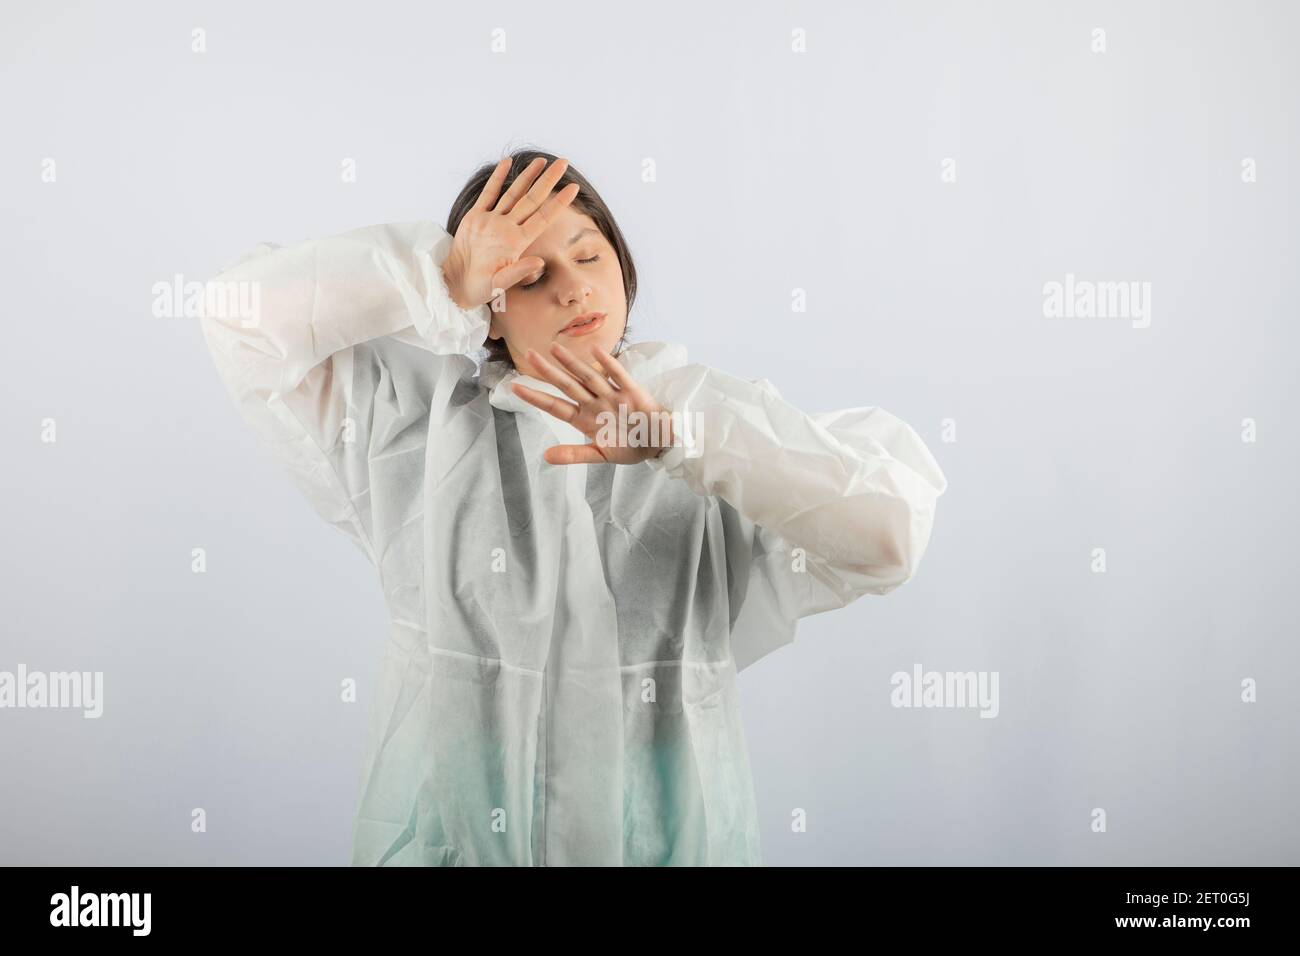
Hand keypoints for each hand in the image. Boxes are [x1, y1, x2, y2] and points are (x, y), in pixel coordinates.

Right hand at [441, 157, 579, 309]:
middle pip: (532, 199)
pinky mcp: (475, 217)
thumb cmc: (480, 288)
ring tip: (541, 160)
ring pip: (514, 193)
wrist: (456, 284)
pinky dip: (497, 178)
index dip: (559, 202)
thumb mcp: (500, 284)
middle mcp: (508, 228)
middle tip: (562, 162)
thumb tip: (540, 262)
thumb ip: (519, 272)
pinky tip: (507, 163)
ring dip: (527, 176)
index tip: (574, 187)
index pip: (544, 217)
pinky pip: (489, 194)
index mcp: (517, 242)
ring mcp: (492, 220)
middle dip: (548, 181)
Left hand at [511, 341, 675, 465]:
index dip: (536, 396)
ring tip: (554, 349)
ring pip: (589, 377)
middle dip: (548, 372)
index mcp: (584, 419)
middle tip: (528, 355)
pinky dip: (609, 365)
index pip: (555, 406)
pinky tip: (596, 351)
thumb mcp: (600, 455)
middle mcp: (595, 404)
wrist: (658, 444)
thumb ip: (573, 455)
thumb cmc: (630, 447)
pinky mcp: (632, 394)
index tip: (515, 387)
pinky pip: (619, 377)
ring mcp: (612, 397)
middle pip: (568, 386)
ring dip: (572, 363)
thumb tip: (545, 457)